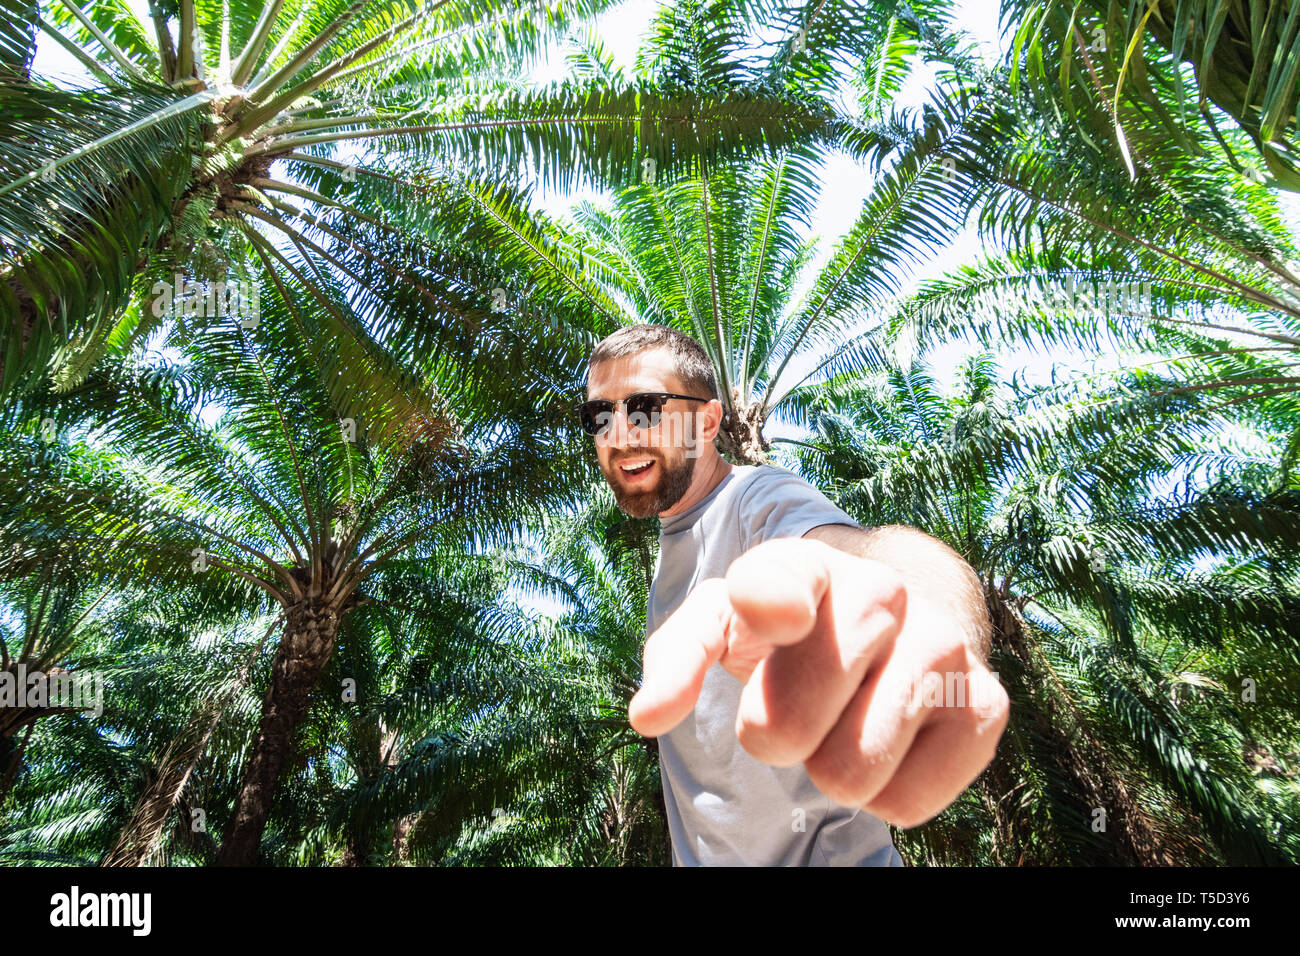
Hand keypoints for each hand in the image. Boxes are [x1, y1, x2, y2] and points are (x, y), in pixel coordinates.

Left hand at [628, 537, 1008, 827]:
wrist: (895, 625)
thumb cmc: (790, 631)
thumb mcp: (723, 626)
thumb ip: (677, 658)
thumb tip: (646, 717)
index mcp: (802, 567)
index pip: (780, 581)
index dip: (774, 602)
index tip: (775, 614)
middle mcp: (879, 592)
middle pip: (791, 725)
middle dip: (775, 738)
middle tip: (794, 711)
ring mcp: (942, 644)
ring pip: (850, 773)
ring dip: (830, 771)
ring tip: (843, 725)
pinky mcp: (987, 704)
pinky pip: (908, 801)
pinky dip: (885, 796)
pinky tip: (890, 744)